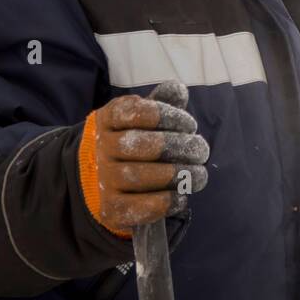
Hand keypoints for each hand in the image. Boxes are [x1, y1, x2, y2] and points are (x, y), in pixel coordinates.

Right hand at [77, 79, 209, 237]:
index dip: (170, 117)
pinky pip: (137, 207)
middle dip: (179, 147)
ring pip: (138, 176)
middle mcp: (101, 148)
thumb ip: (162, 102)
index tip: (191, 125)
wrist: (98, 177)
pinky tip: (180, 196)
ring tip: (199, 175)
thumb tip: (178, 90)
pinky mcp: (109, 209)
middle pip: (140, 145)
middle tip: (201, 151)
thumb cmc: (133, 140)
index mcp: (108, 118)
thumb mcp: (142, 117)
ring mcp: (102, 179)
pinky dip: (164, 202)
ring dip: (176, 175)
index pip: (137, 112)